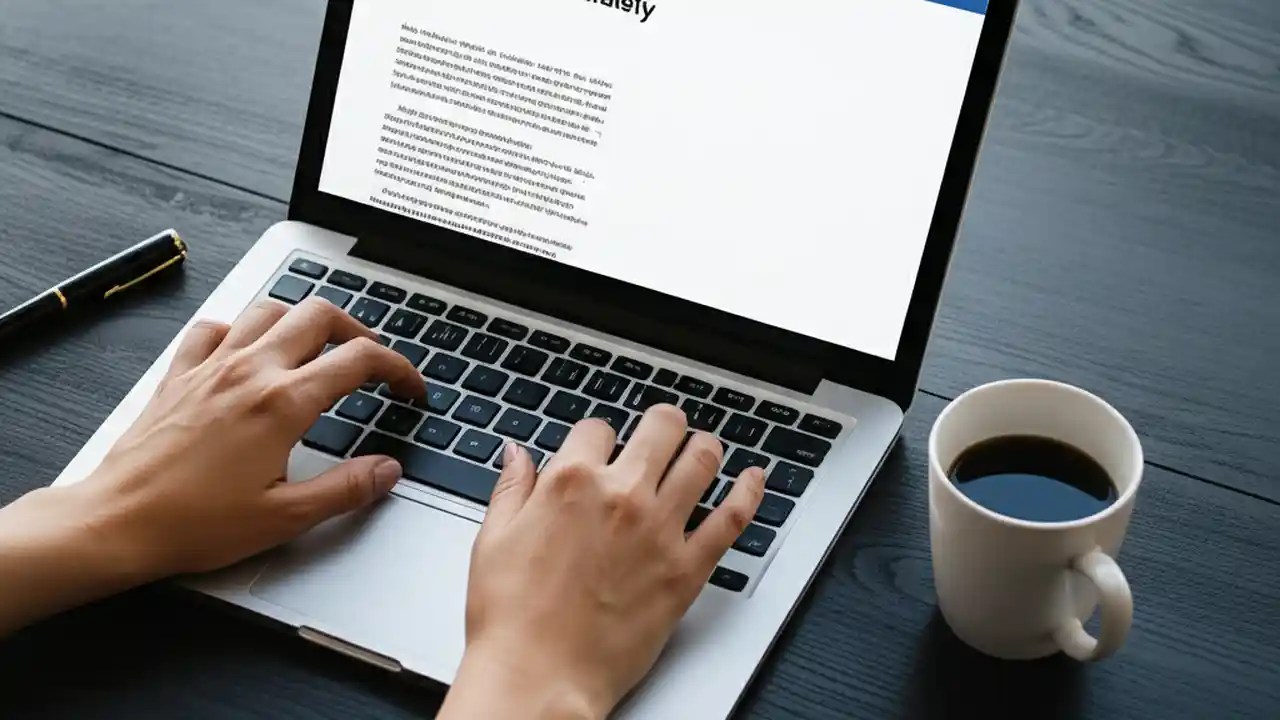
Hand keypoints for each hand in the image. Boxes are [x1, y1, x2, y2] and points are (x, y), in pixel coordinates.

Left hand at [71, 297, 423, 577]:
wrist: (117, 523)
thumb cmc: (192, 523)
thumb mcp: (286, 517)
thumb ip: (346, 489)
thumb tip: (386, 471)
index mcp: (283, 404)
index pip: (359, 360)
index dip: (398, 369)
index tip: (409, 388)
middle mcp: (249, 373)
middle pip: (319, 315)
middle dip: (358, 330)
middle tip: (372, 358)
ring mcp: (210, 368)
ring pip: (268, 310)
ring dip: (302, 320)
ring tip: (318, 345)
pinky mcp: (179, 376)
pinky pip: (213, 328)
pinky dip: (239, 329)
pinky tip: (246, 350)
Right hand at [441, 406, 765, 718]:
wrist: (539, 676)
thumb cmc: (511, 618)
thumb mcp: (492, 540)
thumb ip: (511, 488)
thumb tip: (516, 454)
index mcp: (570, 482)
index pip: (598, 428)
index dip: (599, 437)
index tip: (601, 450)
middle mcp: (621, 496)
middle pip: (662, 427)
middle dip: (663, 423)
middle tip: (664, 431)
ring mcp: (659, 530)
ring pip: (702, 460)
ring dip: (705, 446)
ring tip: (703, 447)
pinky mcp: (687, 569)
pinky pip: (732, 518)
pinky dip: (749, 492)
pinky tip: (754, 479)